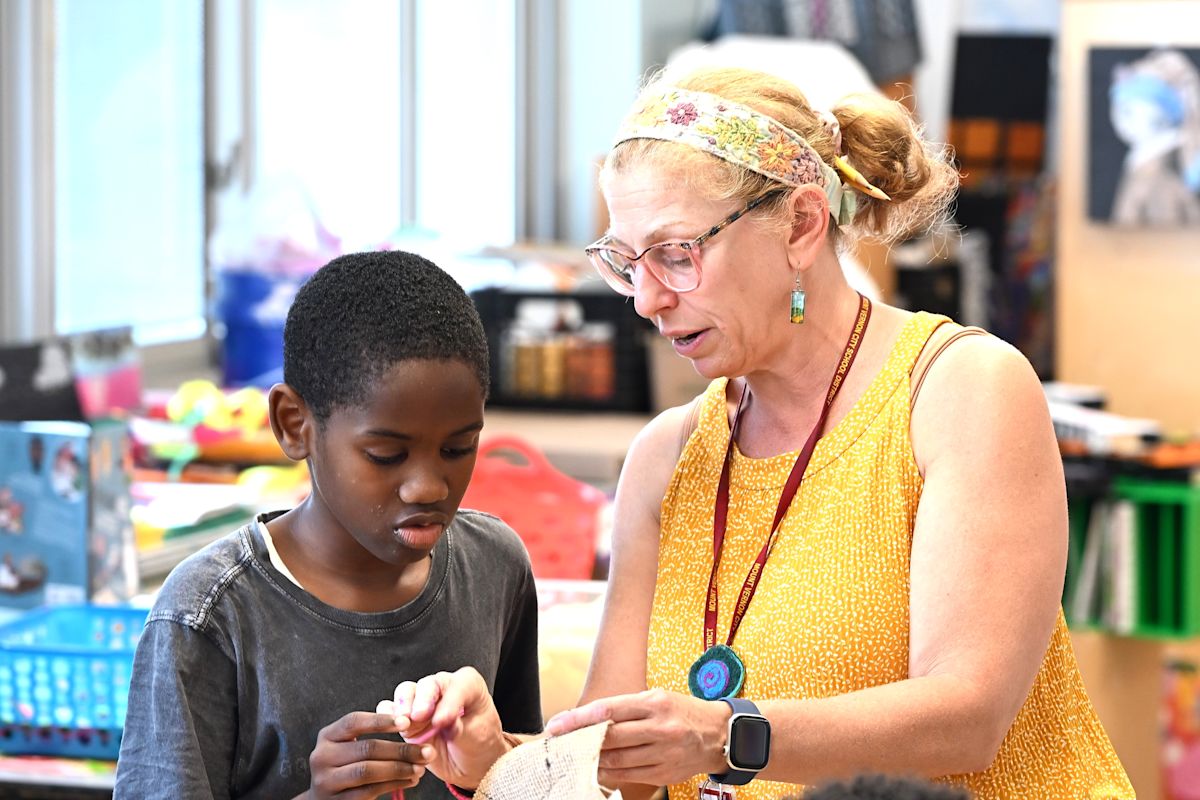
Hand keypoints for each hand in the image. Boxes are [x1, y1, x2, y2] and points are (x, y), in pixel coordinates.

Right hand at [306, 711, 432, 799]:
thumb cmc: (346, 766)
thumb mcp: (350, 745)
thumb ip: (371, 731)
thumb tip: (408, 721)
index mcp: (327, 736)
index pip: (353, 721)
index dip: (381, 721)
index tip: (408, 722)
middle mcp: (321, 757)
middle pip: (366, 748)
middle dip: (401, 749)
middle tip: (427, 751)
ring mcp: (326, 781)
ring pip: (368, 771)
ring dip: (400, 768)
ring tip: (420, 768)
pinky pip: (370, 790)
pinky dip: (394, 784)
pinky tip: (410, 780)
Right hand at [379, 667, 510, 788]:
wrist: (471, 765)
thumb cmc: (480, 744)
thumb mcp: (477, 736)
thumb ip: (460, 727)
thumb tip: (441, 720)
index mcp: (467, 685)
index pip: (458, 685)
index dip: (449, 701)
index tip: (443, 721)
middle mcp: (443, 688)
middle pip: (428, 684)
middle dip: (422, 700)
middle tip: (419, 717)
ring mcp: (422, 701)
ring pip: (406, 692)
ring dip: (402, 706)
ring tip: (404, 723)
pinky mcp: (406, 718)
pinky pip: (390, 709)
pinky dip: (387, 716)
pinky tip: (390, 726)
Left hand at [544, 689, 730, 787]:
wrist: (720, 735)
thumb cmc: (682, 712)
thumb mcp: (657, 698)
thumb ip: (625, 709)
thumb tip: (587, 719)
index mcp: (655, 703)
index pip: (608, 710)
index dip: (578, 718)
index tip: (556, 724)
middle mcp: (660, 728)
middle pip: (609, 737)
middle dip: (580, 740)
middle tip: (559, 742)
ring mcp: (663, 753)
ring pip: (616, 760)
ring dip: (591, 759)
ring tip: (574, 755)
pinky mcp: (665, 773)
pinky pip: (628, 775)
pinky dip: (608, 773)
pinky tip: (596, 769)